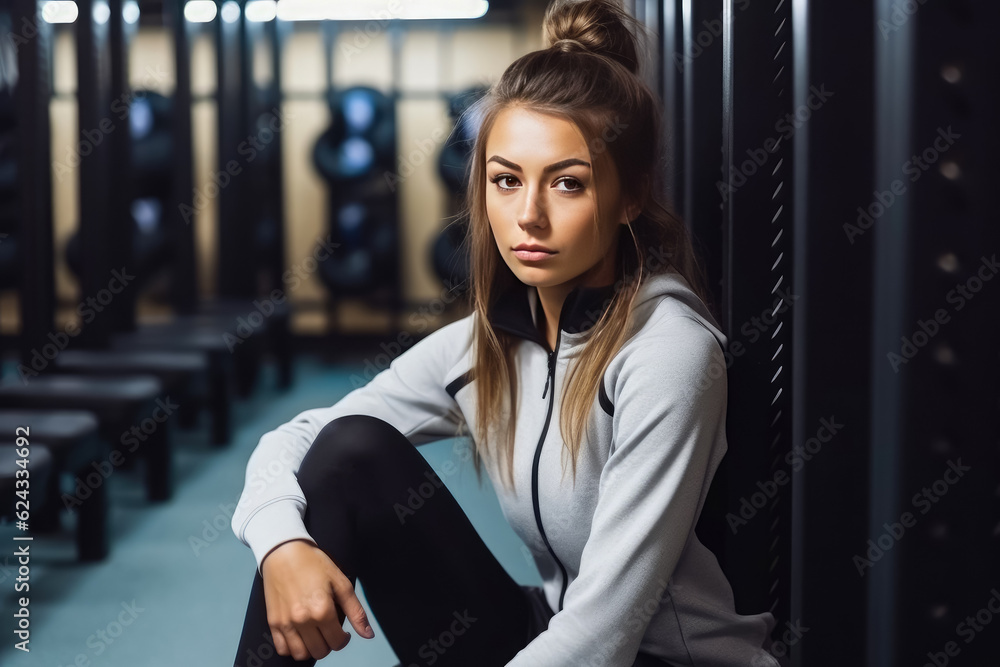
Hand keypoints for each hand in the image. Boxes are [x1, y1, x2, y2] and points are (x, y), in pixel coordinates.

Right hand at [260, 539, 374, 660]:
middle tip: (329, 631)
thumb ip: (356, 611)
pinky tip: (299, 636)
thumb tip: (368, 634)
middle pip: (320, 651)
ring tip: (315, 635)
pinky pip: (282, 649)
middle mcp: (303, 620)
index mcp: (322, 610)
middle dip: (329, 644)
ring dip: (311, 648)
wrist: (284, 552)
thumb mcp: (341, 583)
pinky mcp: (273, 621)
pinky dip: (292, 648)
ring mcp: (285, 622)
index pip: (337, 642)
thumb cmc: (313, 564)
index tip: (342, 631)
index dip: (344, 639)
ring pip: (301, 654)